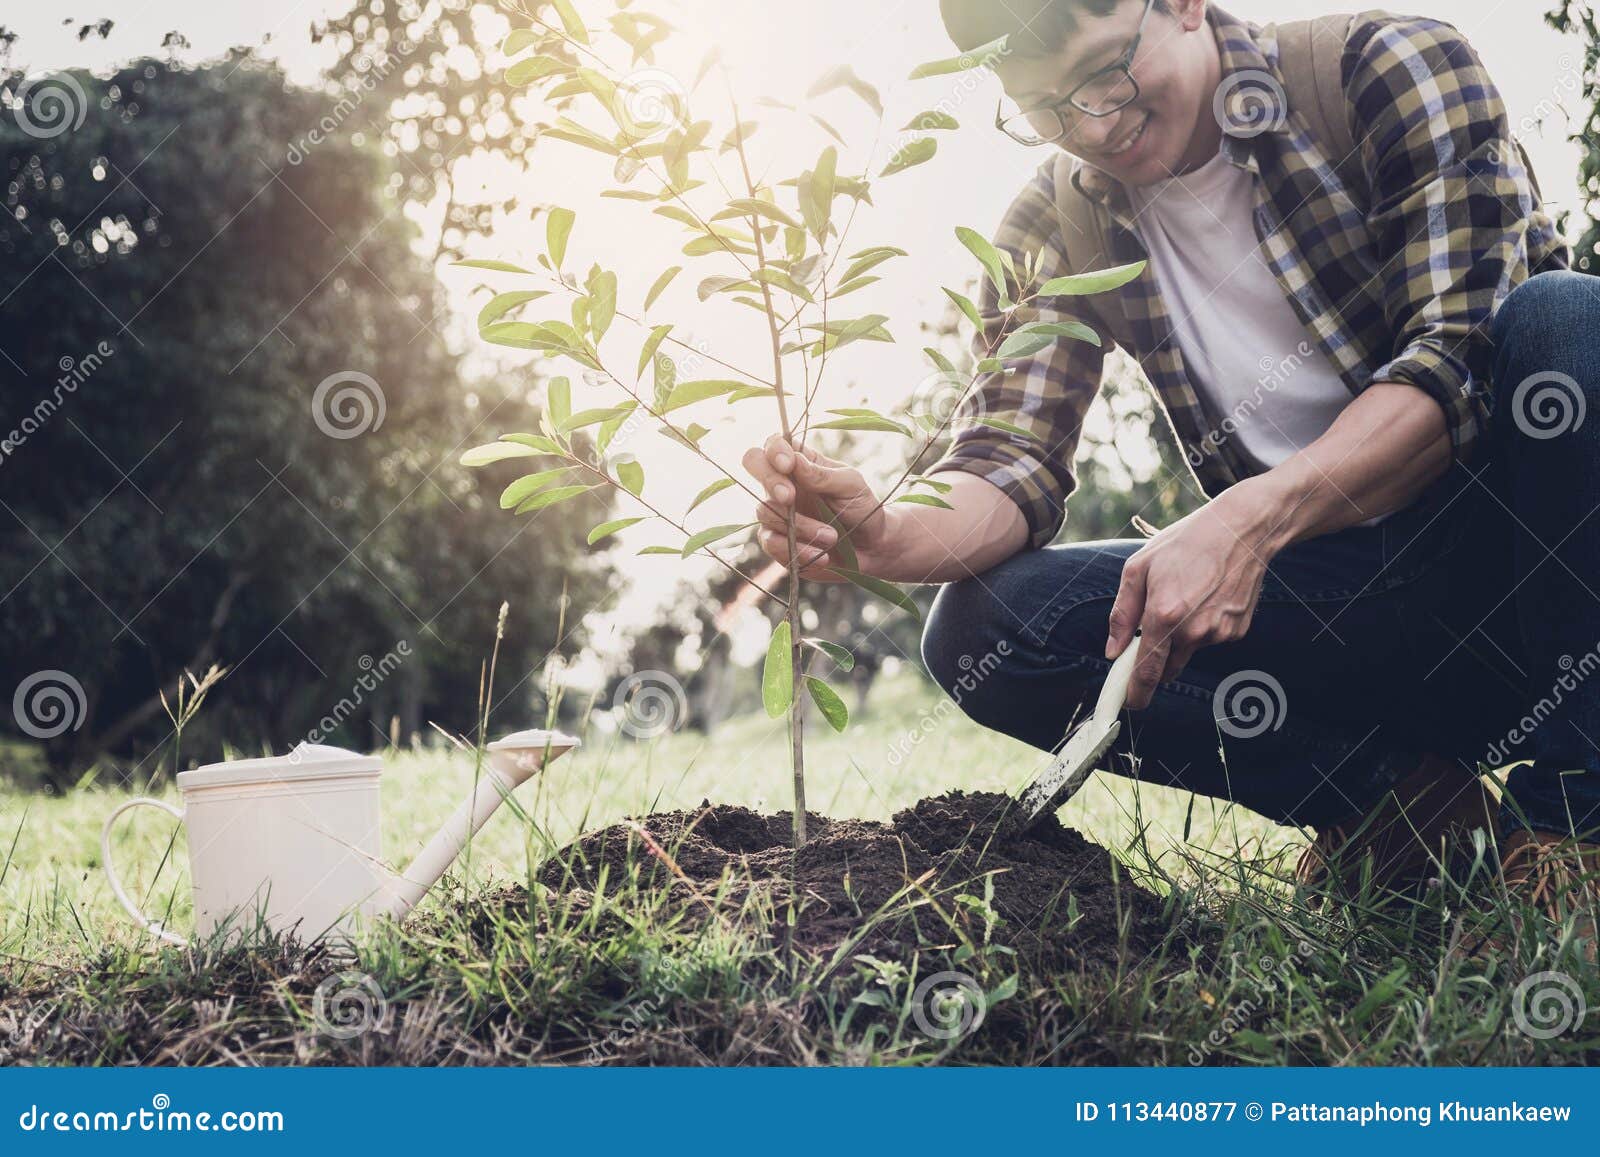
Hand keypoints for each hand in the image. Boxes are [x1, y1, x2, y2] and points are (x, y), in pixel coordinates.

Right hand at [742, 435, 888, 578]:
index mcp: (800, 463)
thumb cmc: (861, 508)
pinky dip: (797, 549)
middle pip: (753, 464)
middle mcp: (782, 483)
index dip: (774, 450)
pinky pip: (771, 543)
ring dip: (800, 526)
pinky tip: (820, 555)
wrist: (871, 548)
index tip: (788, 465)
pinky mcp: (776, 543)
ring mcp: (776, 513)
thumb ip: (822, 474)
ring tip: (832, 537)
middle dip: (770, 481)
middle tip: (790, 498)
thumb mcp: (851, 485)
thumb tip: (794, 460)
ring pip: (765, 510)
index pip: (773, 444)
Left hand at [1105, 489, 1277, 708]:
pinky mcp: (1237, 631)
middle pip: (1167, 668)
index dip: (1135, 693)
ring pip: (1189, 651)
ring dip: (1180, 638)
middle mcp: (1194, 631)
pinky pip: (1210, 639)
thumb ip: (1123, 614)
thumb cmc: (1185, 543)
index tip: (1128, 705)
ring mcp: (1219, 633)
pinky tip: (1207, 597)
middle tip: (1150, 634)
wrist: (1242, 529)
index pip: (1147, 672)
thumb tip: (1113, 651)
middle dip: (1155, 662)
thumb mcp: (1139, 569)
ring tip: (1186, 596)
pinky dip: (1203, 627)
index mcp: (1164, 616)